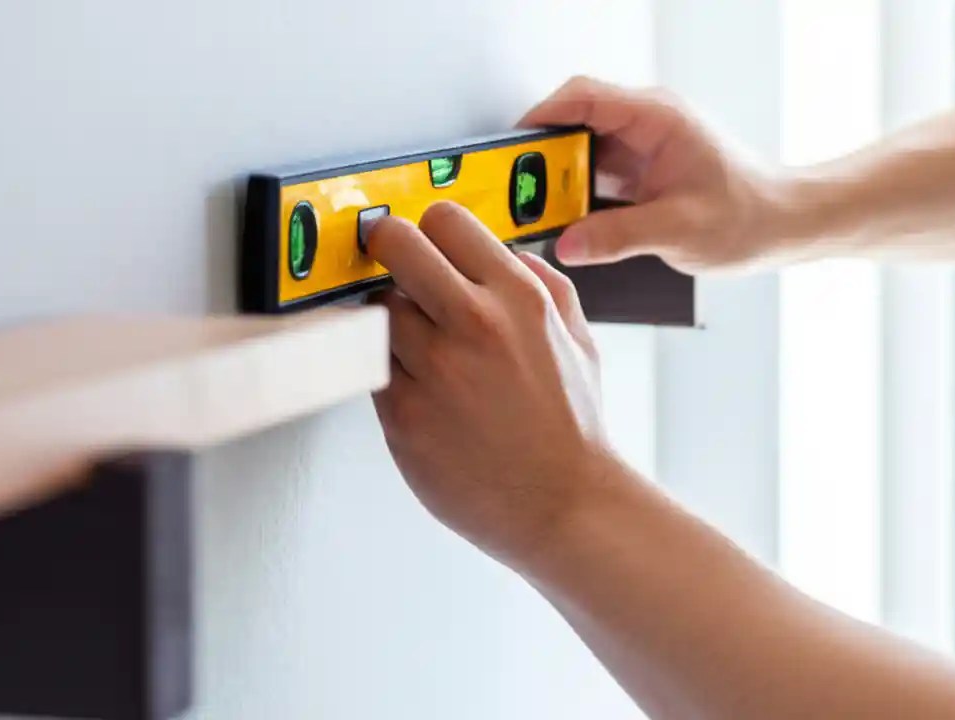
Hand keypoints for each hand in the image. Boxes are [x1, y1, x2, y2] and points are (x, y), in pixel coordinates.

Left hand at [368, 201, 617, 566]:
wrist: (564, 506)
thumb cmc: (571, 426)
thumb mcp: (579, 340)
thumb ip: (543, 284)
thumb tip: (504, 250)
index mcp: (520, 297)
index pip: (444, 219)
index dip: (428, 229)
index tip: (421, 243)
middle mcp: (475, 324)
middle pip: (395, 245)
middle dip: (388, 250)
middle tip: (392, 268)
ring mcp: (434, 370)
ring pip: (377, 309)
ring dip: (390, 321)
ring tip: (419, 348)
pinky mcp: (402, 415)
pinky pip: (374, 368)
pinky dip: (390, 372)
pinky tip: (422, 392)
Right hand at [521, 76, 806, 273]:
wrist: (785, 225)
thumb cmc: (750, 215)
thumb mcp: (679, 230)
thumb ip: (618, 237)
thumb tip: (568, 243)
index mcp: (657, 118)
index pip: (583, 97)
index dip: (540, 118)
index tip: (510, 148)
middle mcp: (647, 125)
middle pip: (574, 124)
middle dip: (541, 158)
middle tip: (518, 192)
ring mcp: (643, 148)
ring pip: (581, 152)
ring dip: (557, 181)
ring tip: (538, 211)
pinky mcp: (642, 173)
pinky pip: (595, 175)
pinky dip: (575, 196)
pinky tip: (568, 222)